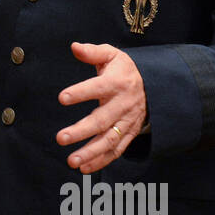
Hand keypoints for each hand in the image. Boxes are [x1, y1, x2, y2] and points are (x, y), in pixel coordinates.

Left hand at [55, 42, 147, 173]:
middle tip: (60, 138)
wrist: (154, 86)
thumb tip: (74, 46)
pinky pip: (116, 150)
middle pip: (102, 120)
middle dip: (81, 131)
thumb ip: (92, 52)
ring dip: (91, 153)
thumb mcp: (112, 55)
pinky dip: (101, 160)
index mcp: (117, 82)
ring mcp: (127, 122)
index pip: (97, 87)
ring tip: (71, 161)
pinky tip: (84, 168)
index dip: (80, 92)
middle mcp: (122, 104)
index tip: (61, 98)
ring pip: (109, 140)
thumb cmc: (124, 69)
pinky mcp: (129, 133)